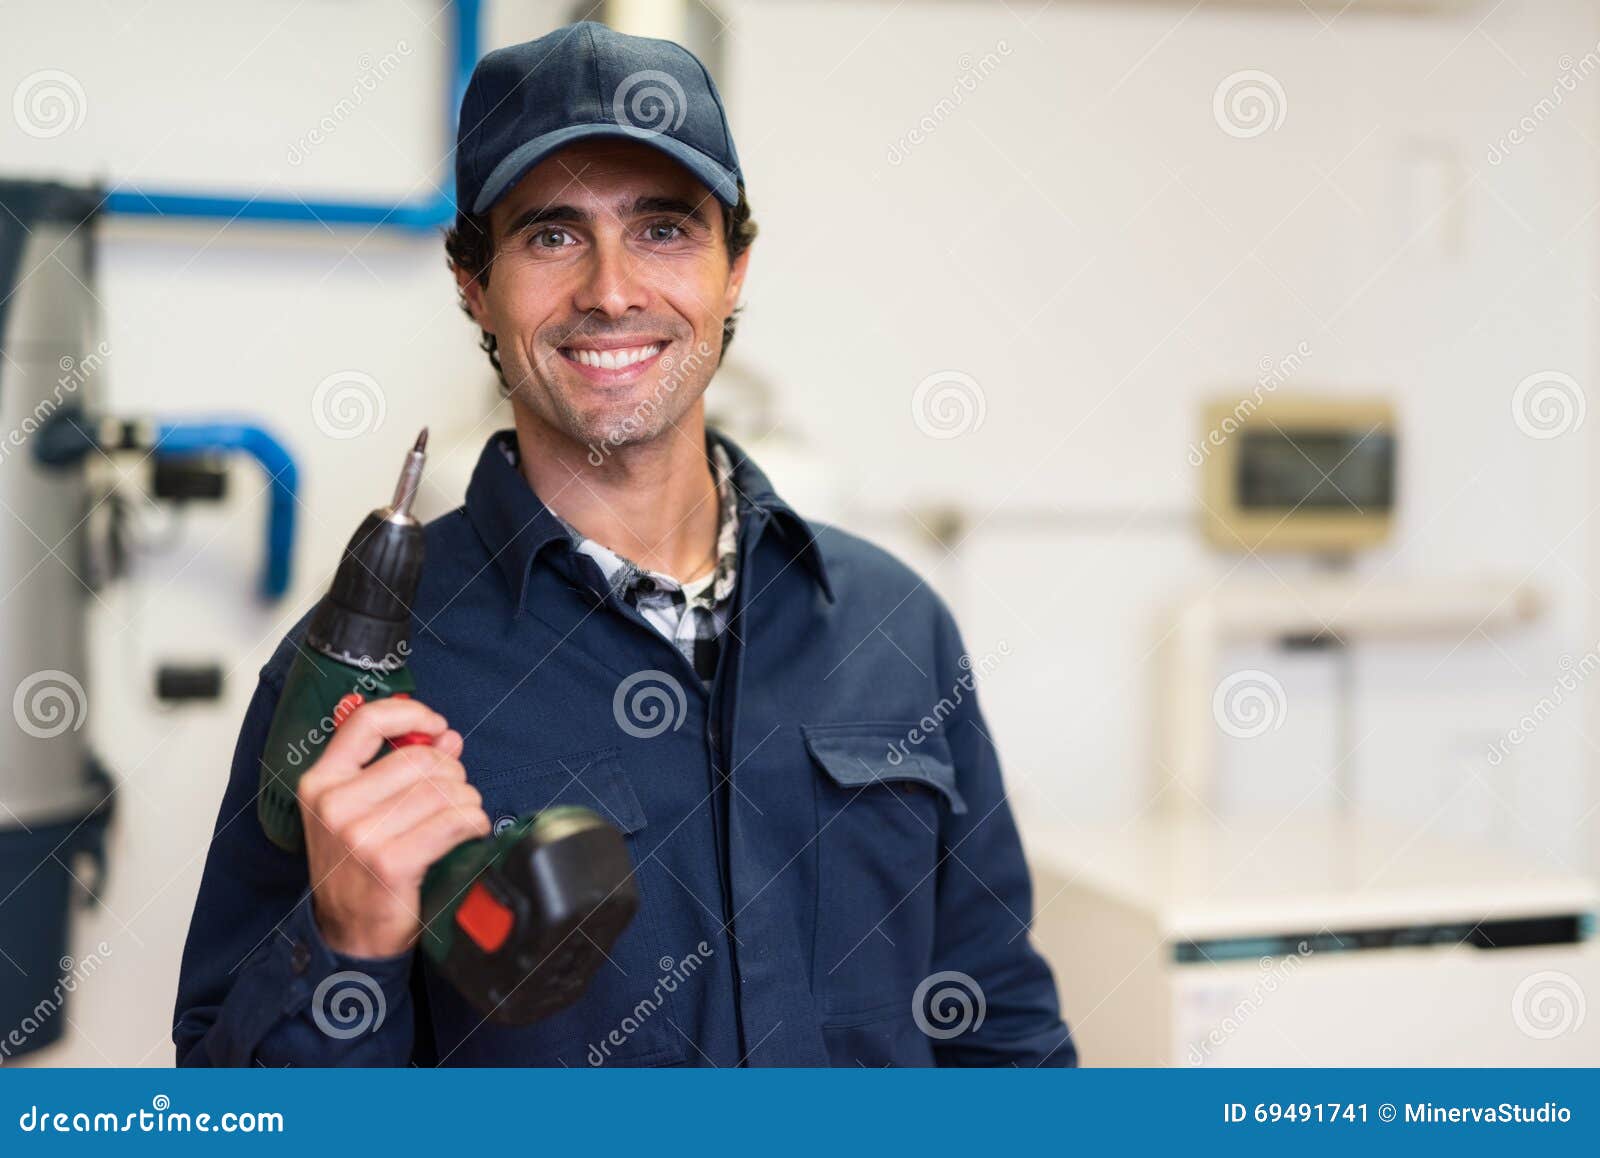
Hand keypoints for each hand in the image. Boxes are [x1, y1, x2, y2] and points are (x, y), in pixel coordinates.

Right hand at [296, 696, 489, 957]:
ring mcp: (359, 834)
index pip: (367, 721)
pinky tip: (469, 831)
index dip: (411, 713)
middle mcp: (334, 803)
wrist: (349, 936)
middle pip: (421, 758)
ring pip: (444, 789)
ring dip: (466, 801)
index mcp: (321, 782)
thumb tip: (447, 736)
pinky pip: (454, 821)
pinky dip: (473, 822)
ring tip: (459, 818)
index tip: (437, 725)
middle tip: (452, 796)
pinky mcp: (390, 861)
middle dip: (451, 773)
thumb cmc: (359, 869)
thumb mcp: (363, 811)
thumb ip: (402, 766)